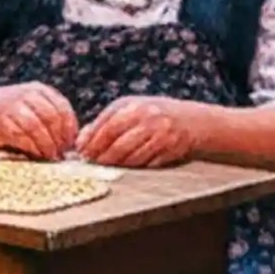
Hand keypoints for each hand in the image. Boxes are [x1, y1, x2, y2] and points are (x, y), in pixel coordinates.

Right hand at [0, 82, 79, 160]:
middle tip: (61, 154)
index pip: (62, 108)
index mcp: (38, 90)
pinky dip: (31, 147)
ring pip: (37, 127)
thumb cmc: (6, 112)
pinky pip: (21, 136)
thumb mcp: (30, 106)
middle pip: (52, 118)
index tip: (72, 144)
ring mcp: (12, 106)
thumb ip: (48, 117)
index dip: (70, 128)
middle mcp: (26, 94)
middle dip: (59, 139)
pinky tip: (35, 155)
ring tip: (49, 157)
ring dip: (46, 145)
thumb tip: (71, 142)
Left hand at [76, 96, 193, 167]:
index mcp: (135, 106)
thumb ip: (105, 121)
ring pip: (131, 157)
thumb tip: (80, 140)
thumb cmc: (155, 113)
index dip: (91, 142)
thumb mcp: (131, 109)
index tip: (81, 152)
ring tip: (105, 167)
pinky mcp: (170, 150)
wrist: (194, 121)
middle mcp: (148, 118)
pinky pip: (147, 163)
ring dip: (115, 164)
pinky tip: (126, 167)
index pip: (107, 126)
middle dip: (101, 157)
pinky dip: (134, 167)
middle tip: (90, 163)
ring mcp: (161, 134)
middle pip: (117, 144)